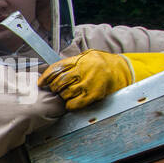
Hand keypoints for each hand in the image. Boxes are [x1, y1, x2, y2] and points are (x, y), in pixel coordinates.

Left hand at [39, 50, 163, 110]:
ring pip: (65, 93)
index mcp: (79, 60)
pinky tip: (72, 103)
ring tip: (68, 94)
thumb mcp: (86, 57)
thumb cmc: (101, 64)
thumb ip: (70, 64)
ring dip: (63, 96)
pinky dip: (70, 105)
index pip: (56, 69)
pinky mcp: (94, 94)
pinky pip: (74, 103)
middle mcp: (83, 70)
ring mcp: (89, 82)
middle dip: (55, 88)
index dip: (46, 77)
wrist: (122, 69)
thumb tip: (51, 74)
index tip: (40, 83)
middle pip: (59, 82)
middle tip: (57, 90)